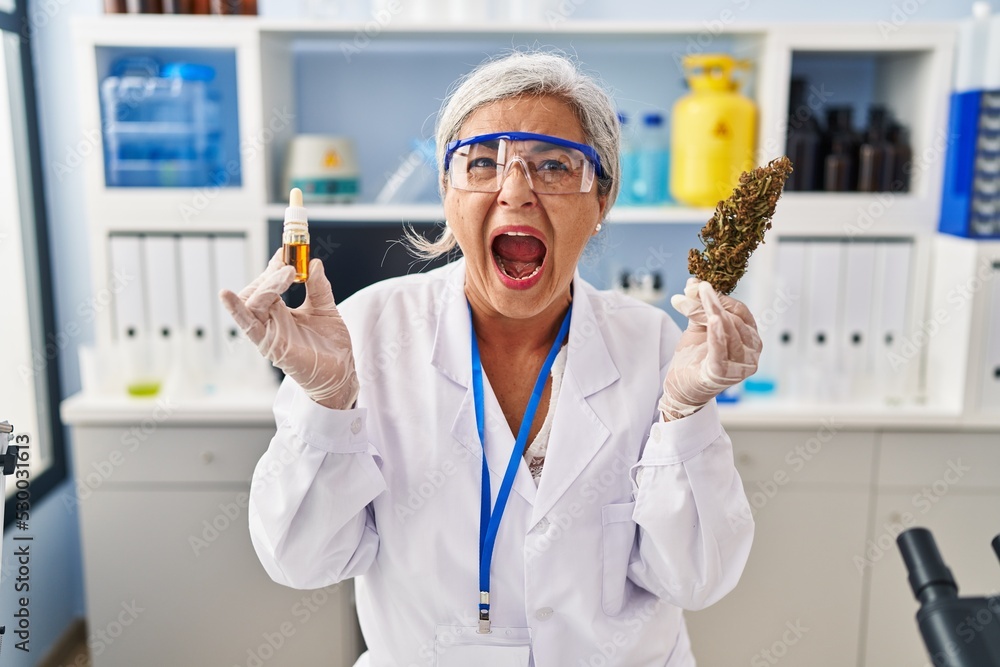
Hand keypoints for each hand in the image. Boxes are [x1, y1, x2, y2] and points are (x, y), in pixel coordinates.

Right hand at [219, 250, 359, 409]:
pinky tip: (227, 296)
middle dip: (270, 274)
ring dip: (266, 285)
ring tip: (287, 274)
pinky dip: (237, 311)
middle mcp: (271, 320)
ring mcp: (269, 332)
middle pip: (257, 290)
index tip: (286, 251)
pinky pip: (249, 327)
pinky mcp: (271, 345)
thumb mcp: (326, 309)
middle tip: (290, 265)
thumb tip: (315, 263)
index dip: (275, 266)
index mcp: (281, 311)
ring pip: (252, 303)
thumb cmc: (330, 346)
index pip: (269, 282)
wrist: (340, 374)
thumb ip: (319, 288)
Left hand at [659, 278, 761, 420]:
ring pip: (726, 329)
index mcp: (750, 338)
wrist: (682, 388)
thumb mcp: (699, 328)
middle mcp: (752, 352)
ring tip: (688, 299)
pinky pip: (721, 349)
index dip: (719, 296)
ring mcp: (741, 365)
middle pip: (732, 318)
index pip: (739, 311)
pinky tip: (712, 318)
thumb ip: (699, 307)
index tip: (697, 285)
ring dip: (705, 311)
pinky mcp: (723, 373)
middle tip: (689, 290)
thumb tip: (693, 283)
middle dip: (708, 302)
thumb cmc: (696, 358)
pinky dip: (717, 333)